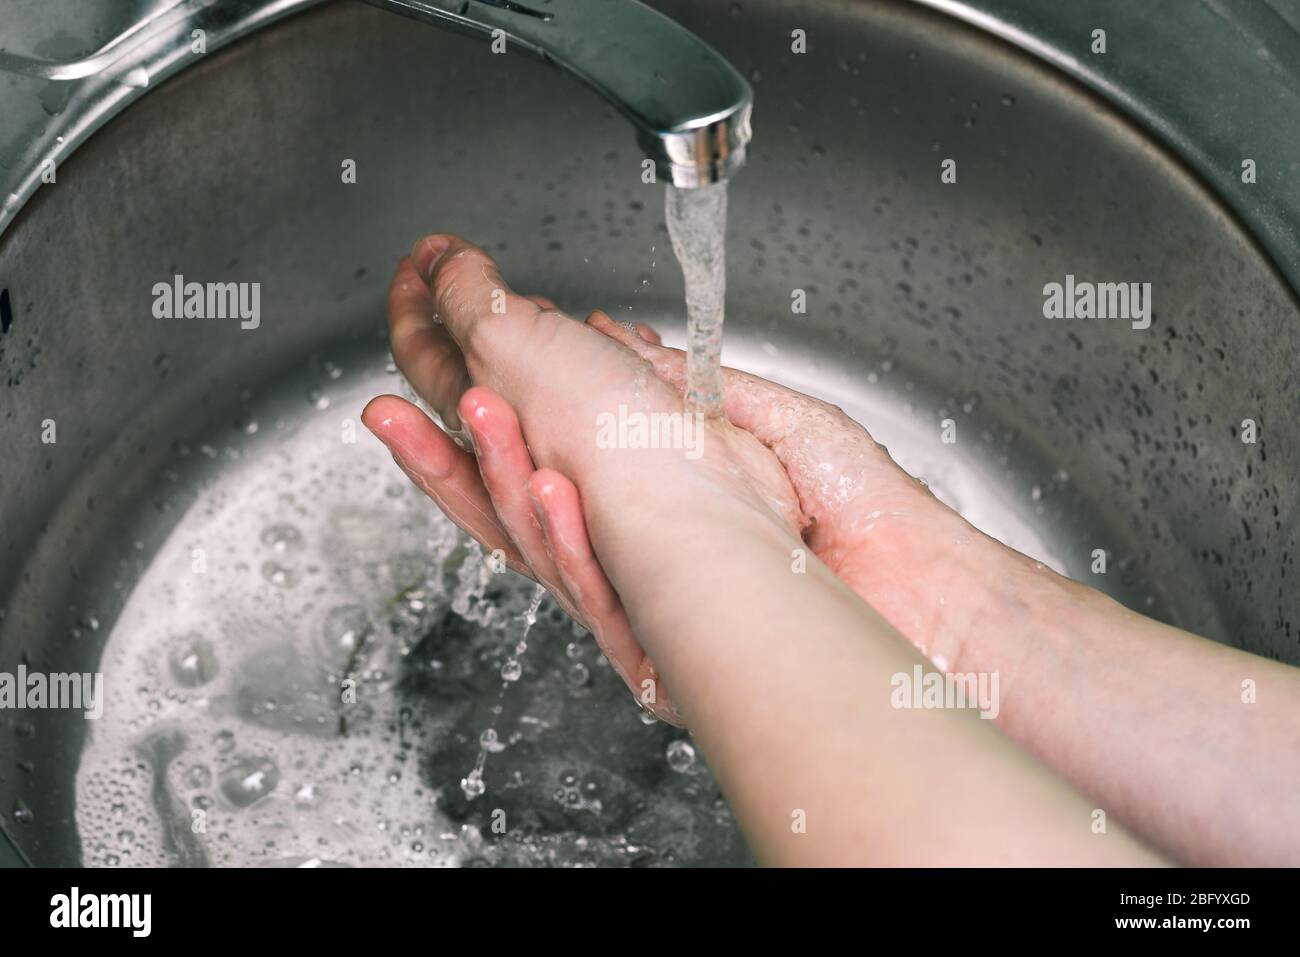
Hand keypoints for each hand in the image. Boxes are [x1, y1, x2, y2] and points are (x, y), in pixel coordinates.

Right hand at [362, 234, 804, 723]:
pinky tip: (550, 487)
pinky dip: (570, 541)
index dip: (475, 429)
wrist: (921, 592)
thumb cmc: (852, 505)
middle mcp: (633, 552)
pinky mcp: (664, 645)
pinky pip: (598, 594)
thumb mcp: (761, 414)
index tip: (427, 383)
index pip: (537, 463)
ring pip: (543, 550)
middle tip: (388, 411)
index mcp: (646, 496)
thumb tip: (614, 340)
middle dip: (446, 461)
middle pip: (512, 511)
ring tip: (476, 413)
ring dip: (503, 481)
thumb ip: (678, 382)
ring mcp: (645, 599)